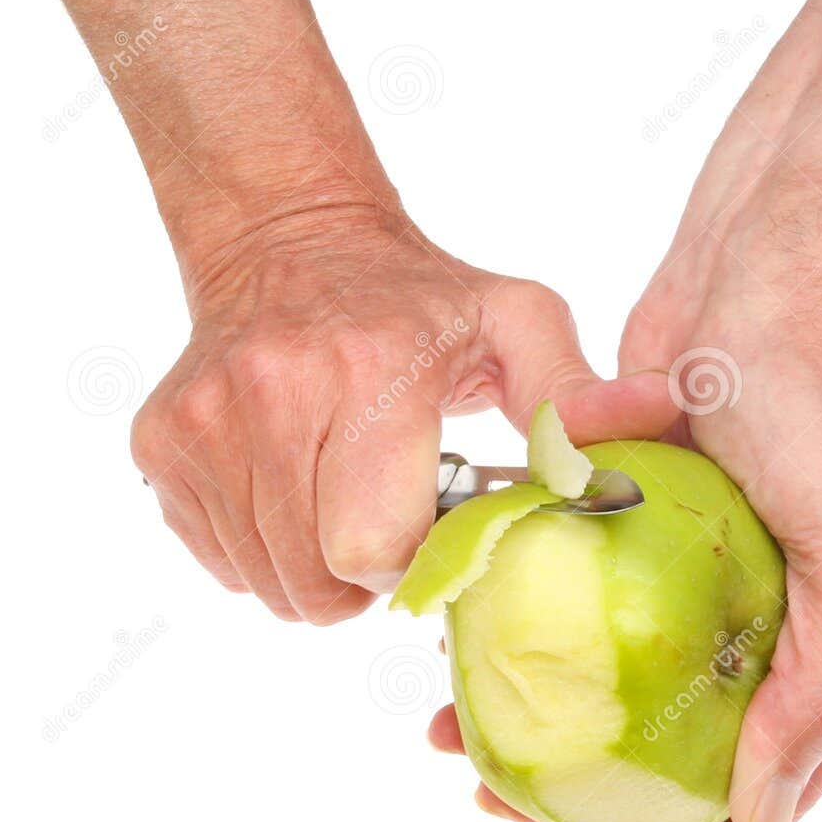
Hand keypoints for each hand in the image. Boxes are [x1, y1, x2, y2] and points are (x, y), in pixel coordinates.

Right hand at [131, 209, 652, 621]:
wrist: (284, 237)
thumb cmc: (419, 297)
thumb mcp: (515, 320)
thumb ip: (577, 388)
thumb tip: (660, 415)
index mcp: (365, 373)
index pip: (373, 547)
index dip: (413, 558)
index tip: (432, 520)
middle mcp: (267, 397)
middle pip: (317, 583)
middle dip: (367, 577)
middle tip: (390, 516)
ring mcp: (201, 426)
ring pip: (267, 584)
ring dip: (317, 569)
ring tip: (344, 495)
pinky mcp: (160, 447)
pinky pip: (222, 562)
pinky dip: (265, 551)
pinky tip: (295, 488)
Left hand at [428, 172, 821, 821]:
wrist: (756, 277)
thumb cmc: (816, 409)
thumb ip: (821, 693)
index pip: (765, 805)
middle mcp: (772, 645)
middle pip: (677, 771)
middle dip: (589, 810)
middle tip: (499, 808)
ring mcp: (702, 597)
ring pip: (616, 706)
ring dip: (540, 738)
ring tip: (456, 744)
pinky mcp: (644, 546)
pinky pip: (580, 624)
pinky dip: (526, 652)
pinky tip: (462, 657)